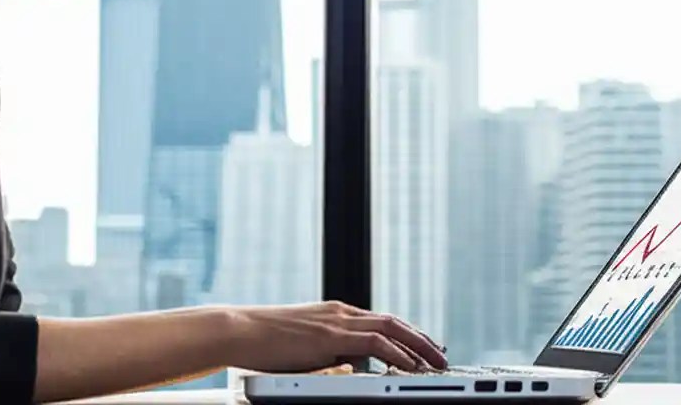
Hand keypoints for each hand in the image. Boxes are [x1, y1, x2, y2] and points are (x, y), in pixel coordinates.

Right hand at [223, 301, 447, 373]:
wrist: (239, 330)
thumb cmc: (263, 342)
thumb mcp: (304, 346)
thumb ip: (328, 352)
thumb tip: (347, 365)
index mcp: (334, 314)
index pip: (380, 321)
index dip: (407, 333)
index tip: (424, 345)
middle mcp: (341, 313)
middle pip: (393, 322)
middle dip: (421, 338)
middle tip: (441, 354)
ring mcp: (337, 322)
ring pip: (391, 329)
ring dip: (418, 345)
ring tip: (436, 362)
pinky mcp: (331, 336)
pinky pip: (375, 343)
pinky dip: (397, 354)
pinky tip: (410, 365)